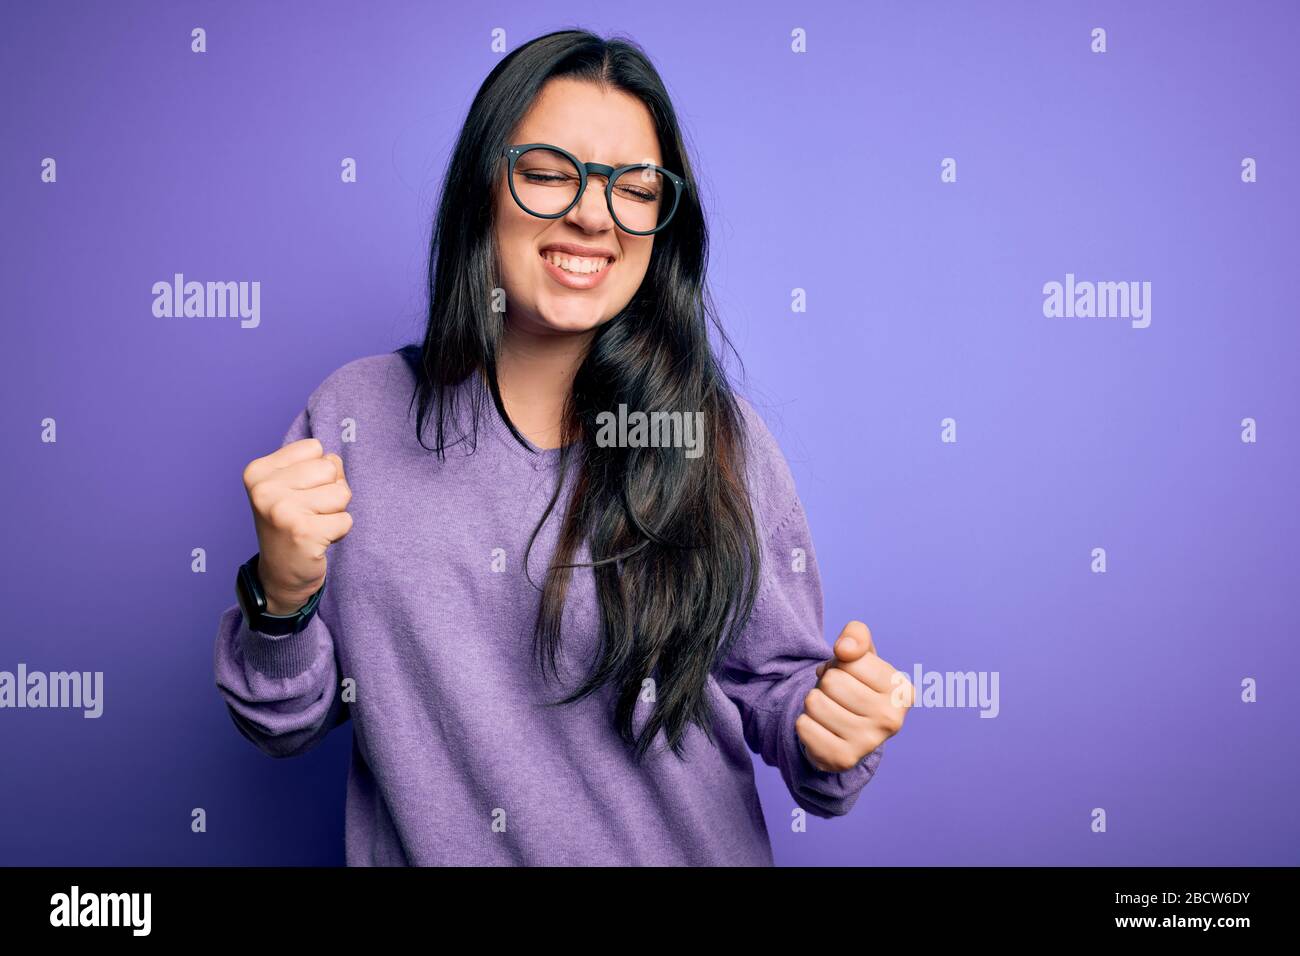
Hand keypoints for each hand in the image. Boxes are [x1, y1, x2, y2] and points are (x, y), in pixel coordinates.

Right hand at [242, 438, 352, 613]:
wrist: (280, 575)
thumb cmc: (291, 524)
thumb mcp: (289, 486)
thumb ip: (311, 465)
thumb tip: (336, 461)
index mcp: (258, 471)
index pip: (315, 447)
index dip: (319, 472)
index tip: (301, 494)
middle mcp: (265, 489)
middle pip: (331, 467)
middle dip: (331, 490)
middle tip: (310, 513)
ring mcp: (282, 511)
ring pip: (342, 492)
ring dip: (336, 511)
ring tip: (315, 525)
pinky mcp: (303, 533)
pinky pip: (346, 519)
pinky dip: (339, 531)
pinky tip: (319, 540)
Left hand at [795, 621, 912, 772]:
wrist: (845, 730)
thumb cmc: (855, 684)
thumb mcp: (861, 653)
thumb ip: (856, 635)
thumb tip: (844, 649)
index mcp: (902, 690)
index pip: (851, 659)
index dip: (842, 662)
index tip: (851, 677)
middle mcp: (892, 720)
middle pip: (831, 681)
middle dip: (826, 683)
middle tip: (837, 695)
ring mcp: (868, 743)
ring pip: (814, 703)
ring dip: (814, 702)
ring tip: (830, 710)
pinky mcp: (842, 759)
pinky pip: (803, 726)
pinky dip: (805, 723)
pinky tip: (822, 729)